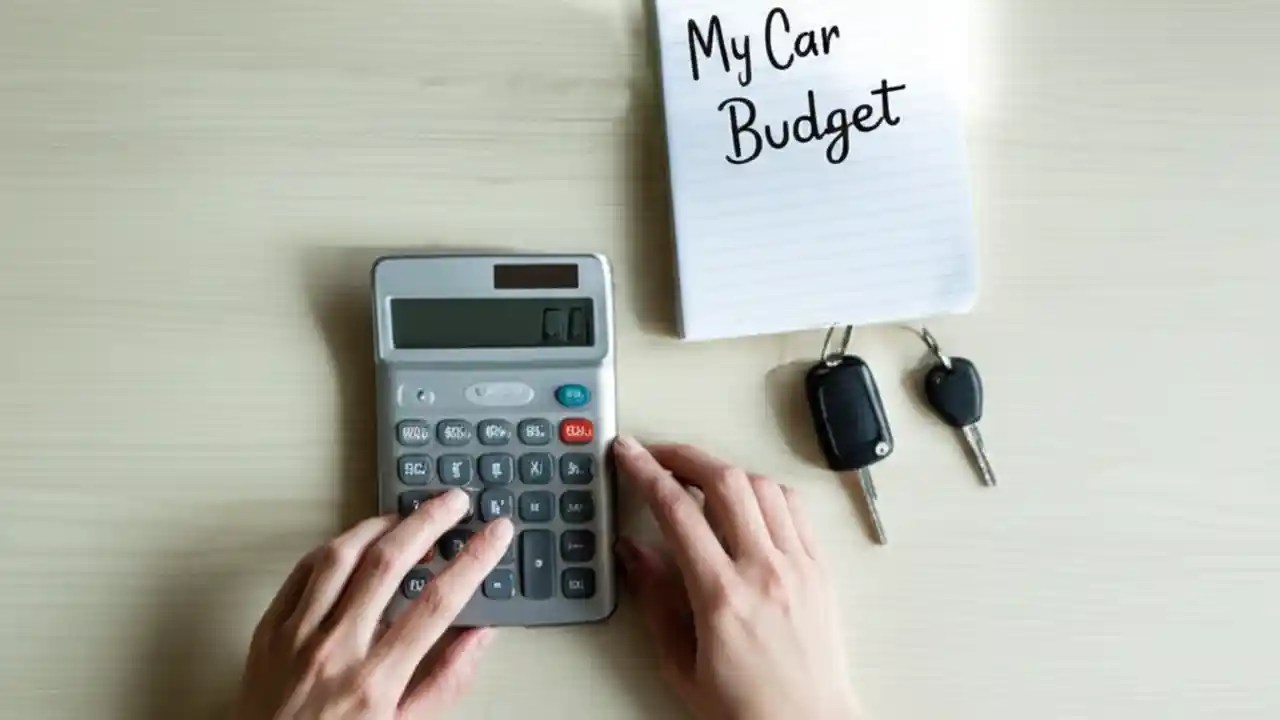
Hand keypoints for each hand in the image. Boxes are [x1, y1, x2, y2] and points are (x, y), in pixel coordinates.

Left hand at [232, 489, 511, 719]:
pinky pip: (301, 572)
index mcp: (374, 682)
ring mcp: (294, 637)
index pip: (438, 603)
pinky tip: (354, 542)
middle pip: (387, 563)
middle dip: (428, 522)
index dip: (474, 560)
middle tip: (455, 501)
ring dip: (379, 526)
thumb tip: (480, 636)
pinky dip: (333, 548)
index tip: (495, 533)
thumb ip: (444, 683)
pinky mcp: (266, 631)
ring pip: (339, 556)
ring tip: (407, 515)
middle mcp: (333, 651)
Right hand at [613, 438, 859, 719]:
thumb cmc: (745, 709)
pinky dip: (766, 490)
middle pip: (725, 481)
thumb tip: (633, 550)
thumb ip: (655, 599)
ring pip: (763, 486)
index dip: (646, 473)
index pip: (677, 512)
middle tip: (659, 455)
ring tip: (699, 476)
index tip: (628, 454)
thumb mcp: (680, 663)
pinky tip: (747, 497)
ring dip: (726, 469)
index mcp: (722, 596)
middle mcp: (764, 571)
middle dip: (685, 456)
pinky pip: (795, 508)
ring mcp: (799, 566)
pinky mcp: (821, 570)